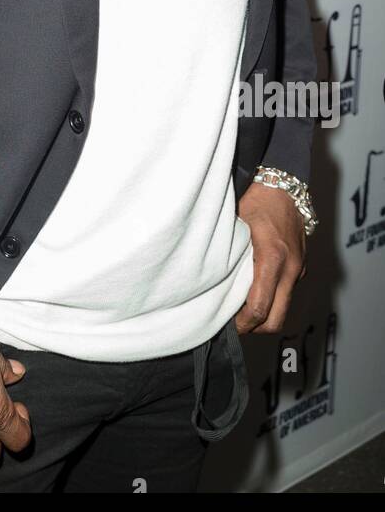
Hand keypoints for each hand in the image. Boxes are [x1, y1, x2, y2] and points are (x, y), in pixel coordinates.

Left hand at [235, 181, 306, 334]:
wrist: (284, 183)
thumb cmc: (256, 199)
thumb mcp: (235, 225)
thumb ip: (227, 254)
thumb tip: (209, 281)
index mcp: (272, 258)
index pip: (260, 308)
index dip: (243, 324)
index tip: (228, 324)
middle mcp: (290, 268)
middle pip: (276, 319)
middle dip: (255, 328)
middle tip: (234, 323)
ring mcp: (298, 268)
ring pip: (284, 308)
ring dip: (265, 314)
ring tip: (241, 307)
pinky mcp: (301, 266)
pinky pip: (287, 292)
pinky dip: (273, 298)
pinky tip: (254, 289)